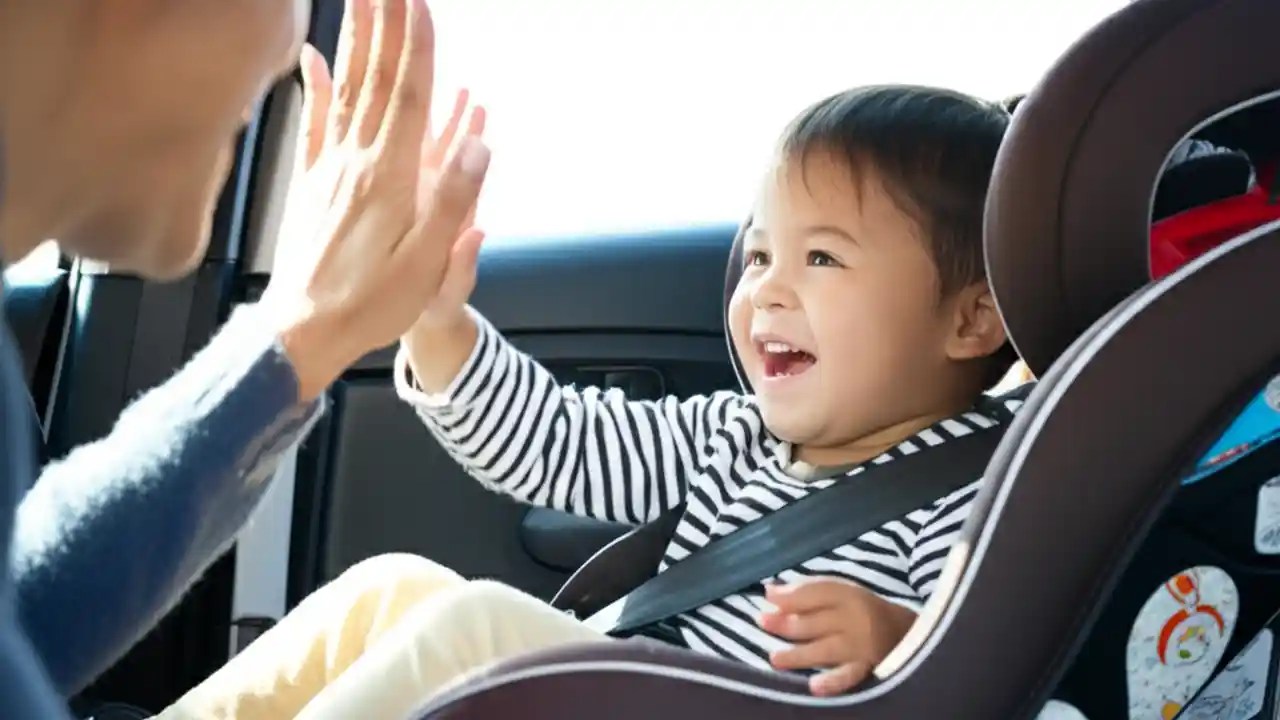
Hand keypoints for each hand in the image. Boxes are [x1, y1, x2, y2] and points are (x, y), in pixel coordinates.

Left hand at [261, 0, 490, 400]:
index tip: (418, 1)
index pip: (408, 96)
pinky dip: (315, 86)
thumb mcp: (426, 262)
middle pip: (375, 79)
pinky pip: (314, 124)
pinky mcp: (311, 186)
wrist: (301, 332)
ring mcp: (329, 170)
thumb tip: (478, 142)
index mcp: (390, 179)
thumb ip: (452, 198)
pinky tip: (312, 58)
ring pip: (346, 90)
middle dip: (385, 24)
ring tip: (359, 0)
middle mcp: (356, 163)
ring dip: (356, 40)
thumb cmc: (370, 304)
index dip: (416, 45)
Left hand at [759, 578, 917, 696]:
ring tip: (775, 659)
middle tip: (763, 622)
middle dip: (787, 623)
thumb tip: (770, 592)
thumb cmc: (858, 609)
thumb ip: (806, 590)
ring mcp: (860, 646)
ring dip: (799, 654)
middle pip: (816, 621)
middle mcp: (855, 620)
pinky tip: (814, 686)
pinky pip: (849, 676)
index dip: (791, 595)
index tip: (768, 596)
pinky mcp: (865, 668)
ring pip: (826, 650)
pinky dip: (833, 682)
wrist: (901, 632)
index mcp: (848, 595)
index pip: (817, 593)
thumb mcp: (839, 591)